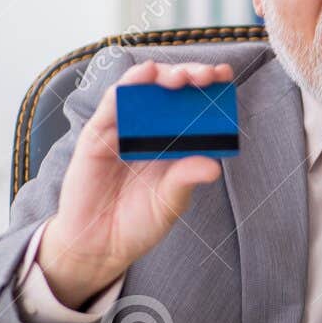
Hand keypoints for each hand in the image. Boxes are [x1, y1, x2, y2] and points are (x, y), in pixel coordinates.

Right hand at [37, 59, 233, 309]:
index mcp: (170, 144)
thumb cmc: (136, 225)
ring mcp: (120, 130)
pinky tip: (144, 76)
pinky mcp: (96, 136)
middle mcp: (146, 131)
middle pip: (166, 90)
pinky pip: (111, 104)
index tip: (224, 75)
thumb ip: (185, 180)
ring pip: (139, 90)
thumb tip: (213, 166)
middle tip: (205, 75)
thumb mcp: (169, 204)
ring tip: (180, 77)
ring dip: (160, 76)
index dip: (205, 87)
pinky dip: (127, 86)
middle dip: (187, 75)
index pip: (190, 106)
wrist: (99, 247)